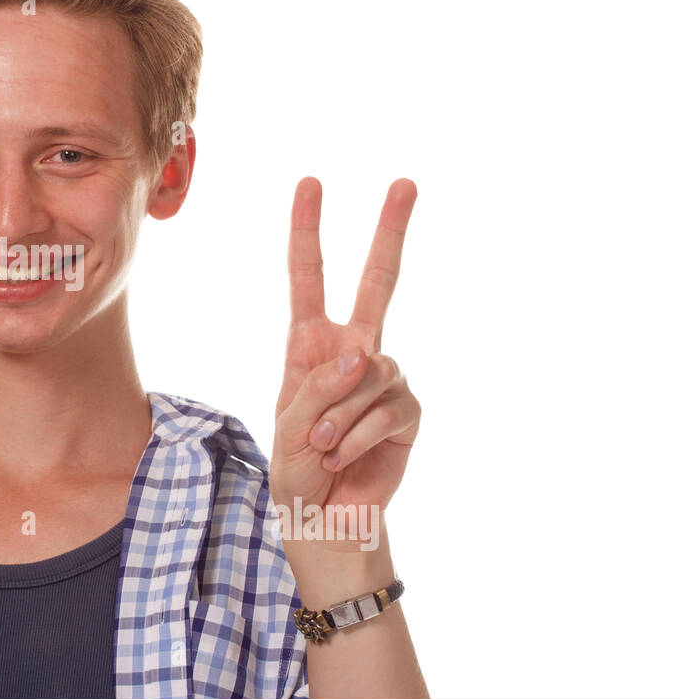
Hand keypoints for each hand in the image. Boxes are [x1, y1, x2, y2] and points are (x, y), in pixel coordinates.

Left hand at [269, 177, 420, 541]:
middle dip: (389, 233)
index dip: (307, 232)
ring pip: (372, 372)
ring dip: (341, 416)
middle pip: (378, 283)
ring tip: (325, 448)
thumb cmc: (298, 467)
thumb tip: (365, 354)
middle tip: (405, 181)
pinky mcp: (409, 411)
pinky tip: (347, 456)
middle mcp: (352, 351)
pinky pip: (389, 408)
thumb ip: (319, 386)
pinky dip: (361, 434)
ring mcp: (384, 379)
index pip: (308, 279)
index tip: (310, 183)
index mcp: (310, 344)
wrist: (323, 517)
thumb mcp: (288, 424)